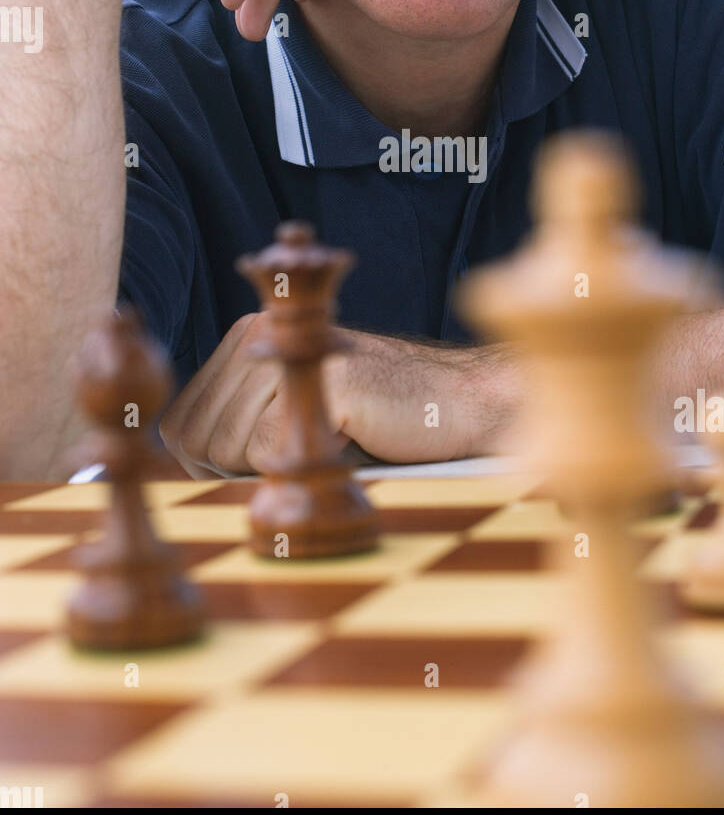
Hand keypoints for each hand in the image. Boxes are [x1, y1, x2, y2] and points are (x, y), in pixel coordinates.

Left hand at [158, 312, 518, 476]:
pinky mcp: (320, 382)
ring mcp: (290, 354)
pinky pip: (267, 448)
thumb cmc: (375, 418)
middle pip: (195, 434)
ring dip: (263, 470)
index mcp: (246, 338)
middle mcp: (259, 335)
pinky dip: (296, 465)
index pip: (181, 417)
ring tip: (313, 452)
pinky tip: (336, 445)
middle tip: (280, 470)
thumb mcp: (292, 413)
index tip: (234, 479)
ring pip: (225, 444)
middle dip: (225, 472)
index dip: (196, 463)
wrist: (455, 402)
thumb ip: (238, 427)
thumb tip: (176, 471)